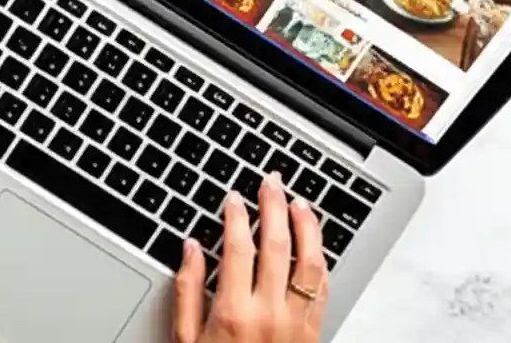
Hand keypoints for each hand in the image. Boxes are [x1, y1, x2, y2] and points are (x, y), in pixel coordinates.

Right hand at [175, 173, 328, 342]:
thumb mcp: (186, 341)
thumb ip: (187, 291)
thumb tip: (190, 249)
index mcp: (234, 312)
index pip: (239, 247)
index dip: (236, 216)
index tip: (233, 198)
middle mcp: (270, 314)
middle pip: (278, 244)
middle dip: (275, 206)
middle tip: (271, 183)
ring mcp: (297, 323)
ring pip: (311, 262)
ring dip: (307, 227)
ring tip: (300, 203)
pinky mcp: (314, 333)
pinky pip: (324, 287)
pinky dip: (320, 259)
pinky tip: (314, 244)